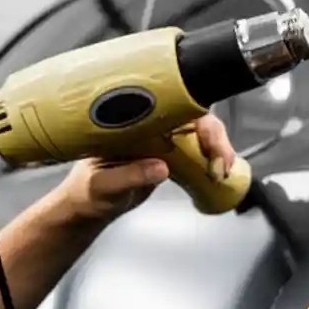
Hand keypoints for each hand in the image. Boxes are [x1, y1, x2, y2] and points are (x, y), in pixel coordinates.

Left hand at [53, 114, 235, 222]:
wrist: (90, 205)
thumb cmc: (87, 192)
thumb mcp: (102, 187)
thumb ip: (128, 176)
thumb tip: (162, 168)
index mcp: (128, 121)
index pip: (166, 102)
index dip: (191, 113)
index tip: (204, 135)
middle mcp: (148, 124)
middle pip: (191, 114)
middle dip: (212, 134)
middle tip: (220, 162)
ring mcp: (161, 138)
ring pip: (200, 132)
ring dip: (217, 148)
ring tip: (221, 172)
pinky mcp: (171, 154)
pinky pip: (198, 150)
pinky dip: (212, 160)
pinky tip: (218, 173)